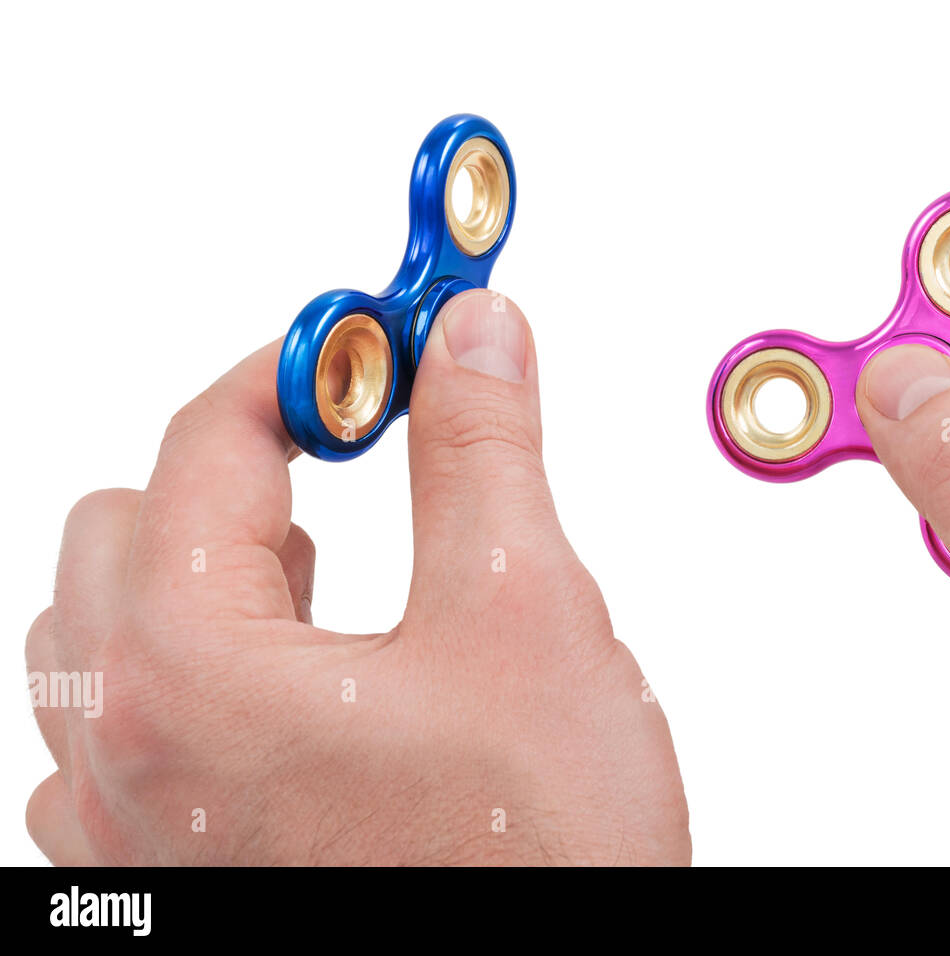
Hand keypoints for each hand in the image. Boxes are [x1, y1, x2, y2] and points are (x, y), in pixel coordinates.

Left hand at [26, 289, 689, 865]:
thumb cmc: (535, 855)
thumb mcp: (524, 614)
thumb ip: (481, 450)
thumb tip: (473, 339)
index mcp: (191, 672)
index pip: (204, 443)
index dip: (304, 366)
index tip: (376, 343)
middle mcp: (128, 757)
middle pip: (118, 527)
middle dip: (235, 467)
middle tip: (354, 456)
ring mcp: (136, 832)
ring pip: (101, 633)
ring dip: (200, 570)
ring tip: (316, 572)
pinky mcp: (173, 875)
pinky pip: (115, 736)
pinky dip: (188, 671)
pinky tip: (289, 683)